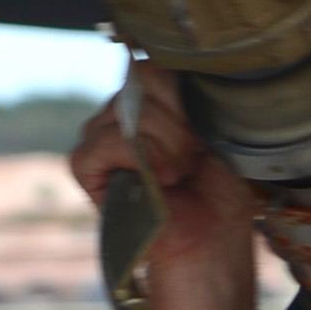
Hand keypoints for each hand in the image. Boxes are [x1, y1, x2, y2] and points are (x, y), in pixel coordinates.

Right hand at [69, 67, 259, 307]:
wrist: (213, 246)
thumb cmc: (222, 196)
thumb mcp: (218, 131)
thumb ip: (190, 93)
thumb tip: (160, 63)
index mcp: (159, 102)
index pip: (154, 64)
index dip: (181, 87)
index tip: (206, 122)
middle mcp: (128, 116)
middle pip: (139, 79)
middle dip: (178, 118)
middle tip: (196, 154)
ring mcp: (105, 140)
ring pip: (122, 113)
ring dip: (164, 142)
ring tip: (181, 172)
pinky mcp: (88, 170)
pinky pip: (93, 146)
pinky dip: (131, 156)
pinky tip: (159, 178)